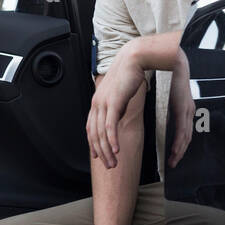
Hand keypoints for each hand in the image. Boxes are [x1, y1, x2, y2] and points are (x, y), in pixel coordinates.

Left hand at [87, 45, 146, 168]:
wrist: (132, 59)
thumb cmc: (128, 74)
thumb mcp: (120, 94)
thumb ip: (117, 106)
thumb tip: (118, 116)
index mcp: (97, 102)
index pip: (91, 128)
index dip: (93, 144)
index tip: (98, 156)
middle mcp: (97, 104)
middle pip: (94, 135)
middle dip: (101, 153)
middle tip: (109, 165)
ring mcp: (103, 103)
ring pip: (101, 133)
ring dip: (107, 151)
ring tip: (114, 162)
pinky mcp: (113, 102)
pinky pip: (110, 126)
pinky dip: (112, 140)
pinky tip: (117, 149)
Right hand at [167, 49, 194, 167]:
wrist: (167, 58)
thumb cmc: (164, 75)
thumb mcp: (162, 95)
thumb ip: (160, 106)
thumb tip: (154, 115)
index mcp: (182, 107)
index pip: (183, 130)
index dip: (178, 145)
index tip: (172, 156)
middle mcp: (187, 110)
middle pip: (186, 137)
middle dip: (179, 152)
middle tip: (172, 163)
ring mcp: (187, 109)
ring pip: (185, 137)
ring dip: (179, 151)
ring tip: (172, 161)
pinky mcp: (183, 108)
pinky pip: (183, 130)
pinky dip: (178, 143)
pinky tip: (174, 151)